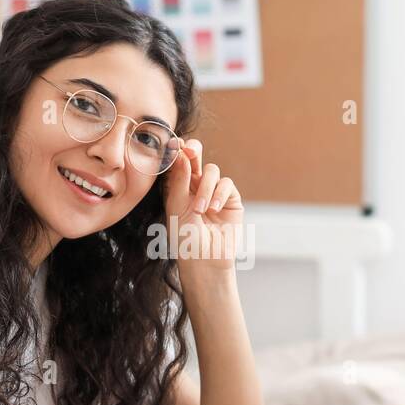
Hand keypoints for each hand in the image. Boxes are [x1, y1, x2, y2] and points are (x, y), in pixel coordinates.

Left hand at [163, 139, 244, 271]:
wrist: (204, 260)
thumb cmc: (185, 237)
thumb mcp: (177, 206)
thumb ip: (179, 179)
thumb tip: (183, 152)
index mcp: (178, 185)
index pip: (178, 161)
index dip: (177, 150)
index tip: (174, 144)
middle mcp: (196, 185)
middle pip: (196, 156)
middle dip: (193, 150)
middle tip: (190, 151)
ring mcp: (214, 191)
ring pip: (212, 171)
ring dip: (205, 188)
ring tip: (200, 210)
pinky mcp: (231, 199)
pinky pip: (226, 184)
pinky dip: (219, 194)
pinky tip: (213, 210)